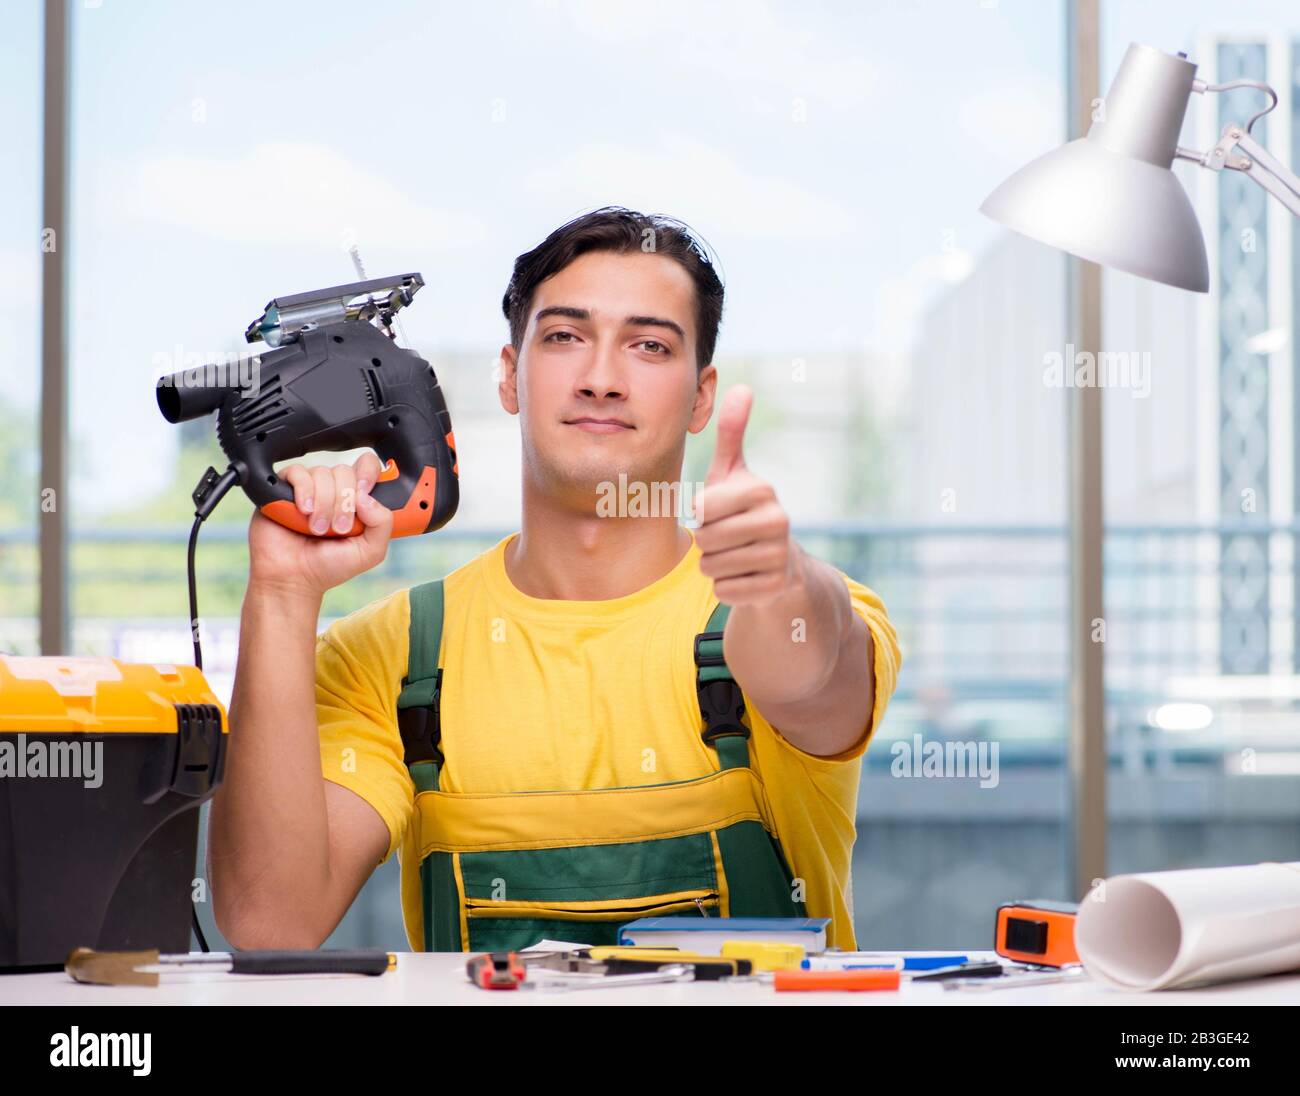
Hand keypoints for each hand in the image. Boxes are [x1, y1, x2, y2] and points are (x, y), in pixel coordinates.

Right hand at [247, 452, 392, 599]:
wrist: (294, 579)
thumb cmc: (329, 566)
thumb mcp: (370, 551)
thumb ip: (382, 523)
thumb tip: (367, 496)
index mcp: (355, 498)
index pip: (367, 465)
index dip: (369, 474)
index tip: (364, 495)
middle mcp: (332, 489)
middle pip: (345, 471)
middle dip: (344, 502)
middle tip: (339, 528)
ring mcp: (308, 487)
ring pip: (322, 473)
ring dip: (324, 504)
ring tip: (318, 529)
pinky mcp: (282, 489)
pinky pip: (297, 473)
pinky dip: (304, 492)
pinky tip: (304, 512)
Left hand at [694, 385, 800, 605]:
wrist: (777, 561)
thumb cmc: (742, 510)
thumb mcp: (734, 472)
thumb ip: (733, 432)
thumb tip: (742, 387)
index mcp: (762, 490)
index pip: (701, 509)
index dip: (700, 513)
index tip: (717, 510)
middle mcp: (777, 522)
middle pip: (705, 539)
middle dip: (706, 541)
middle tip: (726, 536)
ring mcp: (779, 557)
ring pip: (711, 567)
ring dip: (713, 564)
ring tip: (734, 554)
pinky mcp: (773, 589)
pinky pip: (724, 591)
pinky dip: (725, 587)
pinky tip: (743, 576)